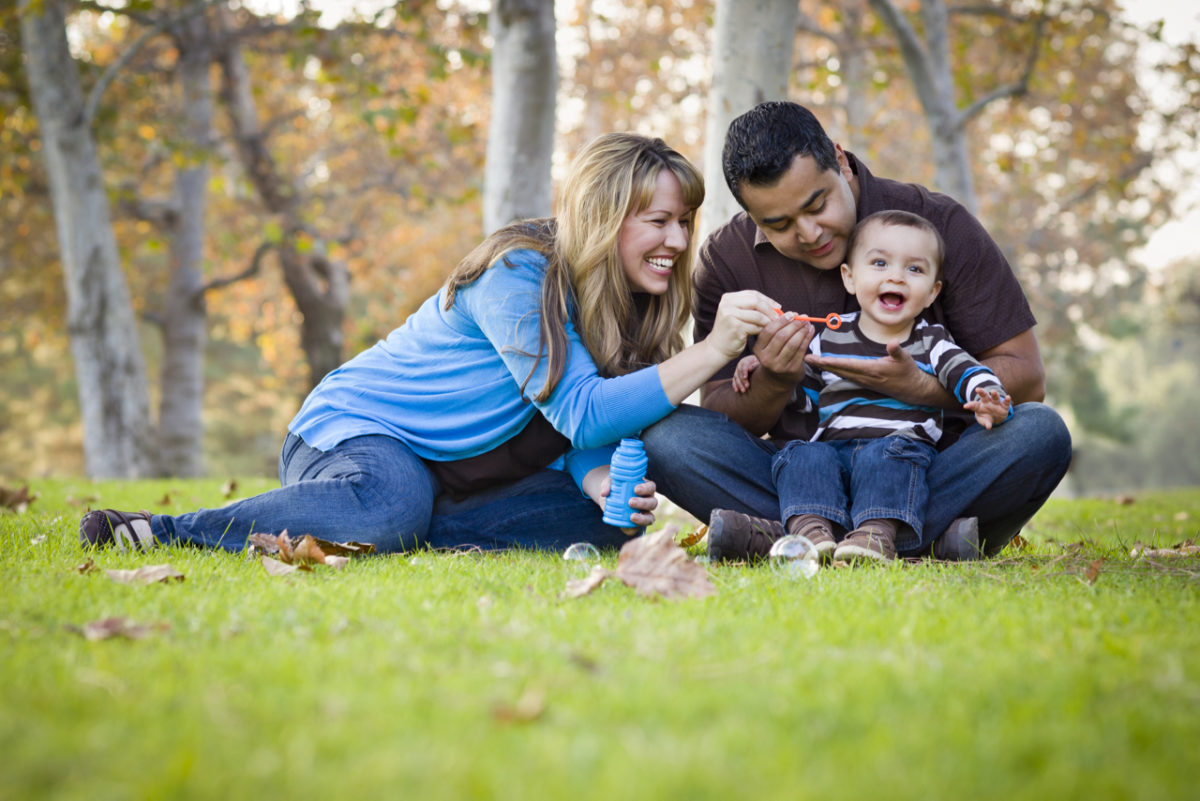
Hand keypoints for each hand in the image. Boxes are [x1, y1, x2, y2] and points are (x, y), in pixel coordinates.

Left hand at [600, 476, 658, 532]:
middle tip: (630, 502)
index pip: (651, 487)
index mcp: (644, 488)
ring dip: (642, 518)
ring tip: (632, 516)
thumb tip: (604, 493)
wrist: (608, 499)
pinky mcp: (636, 524)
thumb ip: (607, 485)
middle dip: (643, 503)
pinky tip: (626, 527)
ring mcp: (644, 513)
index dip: (646, 488)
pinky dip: (633, 529)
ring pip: (650, 517)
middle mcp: (648, 501)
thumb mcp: (609, 483)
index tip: (636, 489)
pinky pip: (638, 528)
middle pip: (653, 503)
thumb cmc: (613, 486)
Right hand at [707, 290, 780, 361]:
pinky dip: (762, 330)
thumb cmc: (732, 331)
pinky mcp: (735, 327)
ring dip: (768, 321)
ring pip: (757, 315)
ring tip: (773, 327)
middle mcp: (727, 304)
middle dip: (769, 309)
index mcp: (729, 298)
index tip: (778, 307)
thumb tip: (777, 307)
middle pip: (756, 302)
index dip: (768, 300)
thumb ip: (754, 308)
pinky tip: (764, 334)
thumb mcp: (740, 315)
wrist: (718, 348)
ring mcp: (730, 315)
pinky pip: (755, 327)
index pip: (753, 294)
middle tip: (778, 317)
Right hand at [732, 355, 759, 392]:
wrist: (757, 364)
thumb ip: (755, 365)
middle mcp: (740, 365)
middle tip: (747, 386)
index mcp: (745, 360)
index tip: (745, 377)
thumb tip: (749, 369)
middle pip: (739, 373)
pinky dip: (735, 385)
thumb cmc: (759, 363)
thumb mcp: (759, 362)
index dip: (744, 371)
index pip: (743, 366)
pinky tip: (737, 390)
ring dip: (739, 384)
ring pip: (736, 377)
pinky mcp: (736, 375)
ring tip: (743, 390)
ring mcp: (737, 370)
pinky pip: (734, 380)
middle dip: (742, 380)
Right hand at [752, 313, 813, 383]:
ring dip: (802, 330)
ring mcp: (779, 365)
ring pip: (793, 343)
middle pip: (781, 336)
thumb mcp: (769, 344)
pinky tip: (810, 331)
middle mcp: (766, 358)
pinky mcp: (792, 369)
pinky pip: (801, 350)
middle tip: (803, 317)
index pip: (768, 331)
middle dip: (794, 324)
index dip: (781, 321)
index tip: (791, 314)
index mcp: (758, 349)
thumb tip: (791, 314)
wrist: (779, 378)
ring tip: (807, 323)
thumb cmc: (775, 354)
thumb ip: (776, 330)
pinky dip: (807, 338)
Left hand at [805, 339, 932, 402]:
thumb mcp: (905, 358)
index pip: (847, 365)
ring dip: (826, 367)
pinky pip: (845, 376)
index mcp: (872, 369)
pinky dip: (834, 370)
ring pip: (840, 373)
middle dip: (822, 364)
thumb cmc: (908, 371)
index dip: (832, 362)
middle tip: (806, 358)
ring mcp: (863, 380)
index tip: (818, 359)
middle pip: (839, 370)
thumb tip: (893, 343)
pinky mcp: (864, 382)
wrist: (912, 390)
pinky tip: (827, 367)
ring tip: (812, 361)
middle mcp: (864, 376)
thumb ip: (896, 351)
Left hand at [963, 387, 1012, 429]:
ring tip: (993, 391)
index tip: (965, 406)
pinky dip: (1007, 400)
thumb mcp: (984, 421)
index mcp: (979, 406)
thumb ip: (985, 423)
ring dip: (994, 394)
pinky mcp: (1004, 406)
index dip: (969, 405)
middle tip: (978, 389)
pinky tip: (1008, 397)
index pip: (974, 405)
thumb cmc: (986, 418)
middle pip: (984, 396)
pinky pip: (1005, 403)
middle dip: (981, 392)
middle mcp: (987, 403)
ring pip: (995, 397)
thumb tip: (988, 427)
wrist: (996, 418)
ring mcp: (996, 403)